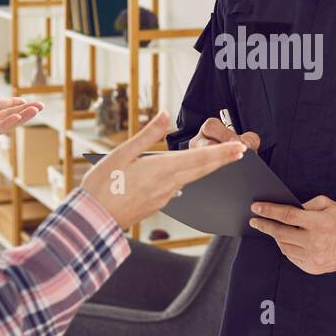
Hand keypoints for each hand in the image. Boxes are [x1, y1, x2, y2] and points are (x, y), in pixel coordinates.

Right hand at [83, 110, 245, 229]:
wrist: (93, 219)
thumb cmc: (103, 184)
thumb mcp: (121, 153)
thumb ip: (147, 134)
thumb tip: (165, 115)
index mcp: (161, 169)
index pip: (199, 158)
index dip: (222, 153)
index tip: (239, 148)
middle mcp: (168, 185)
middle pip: (202, 170)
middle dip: (223, 160)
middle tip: (242, 152)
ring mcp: (164, 197)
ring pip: (192, 179)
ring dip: (208, 169)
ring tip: (222, 160)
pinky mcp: (157, 205)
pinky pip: (178, 188)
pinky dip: (189, 179)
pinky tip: (188, 175)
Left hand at [249, 195, 335, 273]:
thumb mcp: (328, 204)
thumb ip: (307, 204)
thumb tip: (288, 208)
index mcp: (318, 223)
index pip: (287, 215)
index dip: (269, 211)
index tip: (256, 208)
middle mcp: (314, 242)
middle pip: (281, 233)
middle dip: (265, 225)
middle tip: (254, 221)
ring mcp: (313, 257)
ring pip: (284, 247)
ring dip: (275, 237)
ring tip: (270, 229)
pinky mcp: (312, 267)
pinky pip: (292, 257)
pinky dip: (286, 248)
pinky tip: (284, 241)